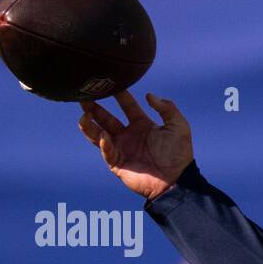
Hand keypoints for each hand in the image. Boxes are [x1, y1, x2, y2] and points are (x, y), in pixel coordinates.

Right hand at [77, 90, 192, 200]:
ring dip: (90, 125)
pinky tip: (103, 136)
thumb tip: (149, 95)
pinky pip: (107, 151)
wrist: (177, 180)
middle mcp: (129, 135)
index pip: (127, 105)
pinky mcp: (118, 163)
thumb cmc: (179, 154)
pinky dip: (104, 144)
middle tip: (84, 97)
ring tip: (83, 115)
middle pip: (106, 118)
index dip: (119, 95)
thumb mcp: (178, 126)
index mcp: (142, 124)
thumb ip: (167, 108)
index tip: (110, 83)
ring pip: (99, 134)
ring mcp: (122, 148)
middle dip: (94, 108)